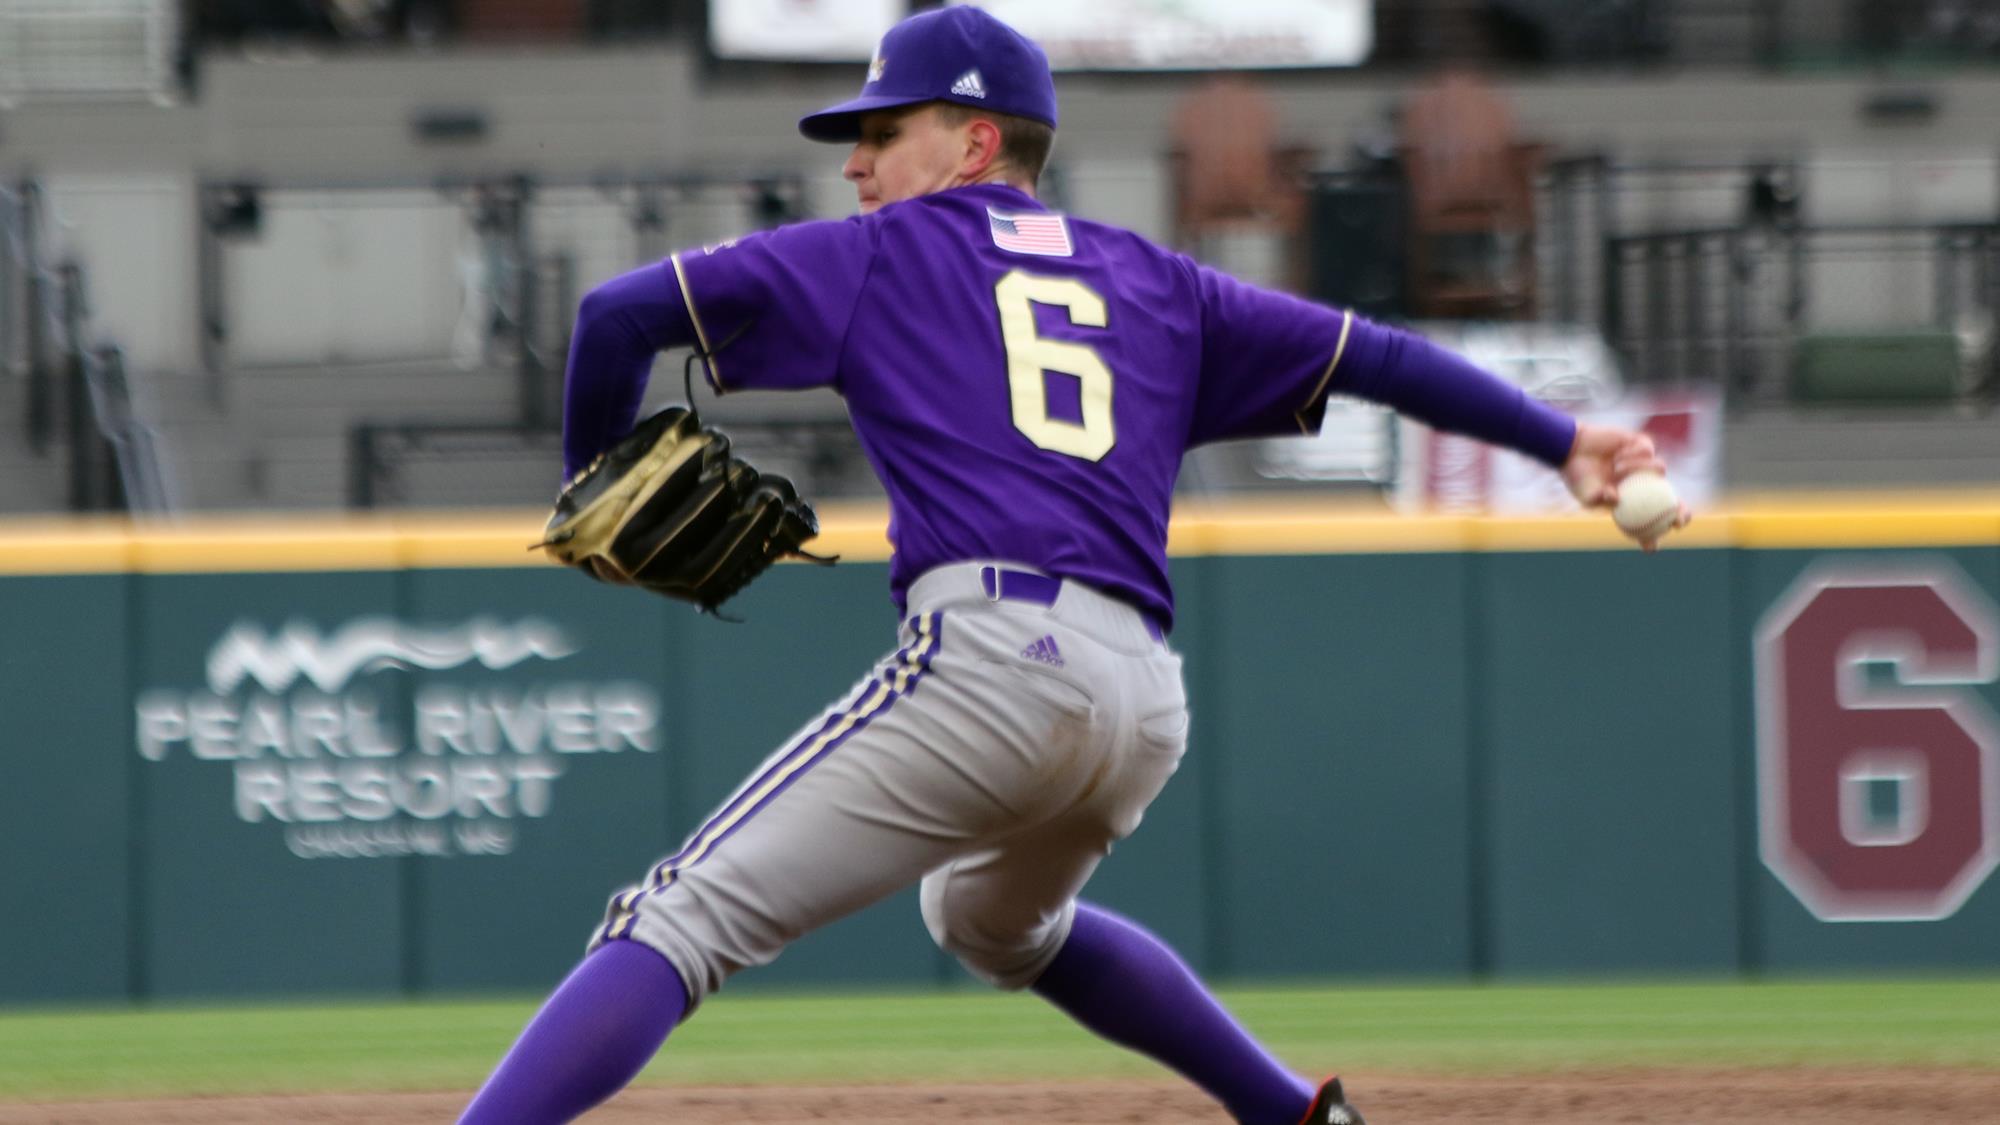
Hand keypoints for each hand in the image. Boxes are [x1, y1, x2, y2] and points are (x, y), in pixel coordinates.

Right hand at [1559, 422, 1693, 550]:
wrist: (1572, 448)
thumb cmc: (1577, 476)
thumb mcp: (1585, 494)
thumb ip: (1599, 498)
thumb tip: (1617, 499)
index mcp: (1632, 504)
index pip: (1647, 525)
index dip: (1653, 538)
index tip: (1652, 545)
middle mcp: (1644, 487)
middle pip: (1672, 503)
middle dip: (1681, 513)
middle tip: (1677, 514)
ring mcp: (1646, 468)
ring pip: (1660, 469)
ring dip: (1638, 468)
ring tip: (1615, 468)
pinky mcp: (1643, 448)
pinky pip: (1648, 452)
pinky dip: (1632, 455)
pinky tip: (1617, 455)